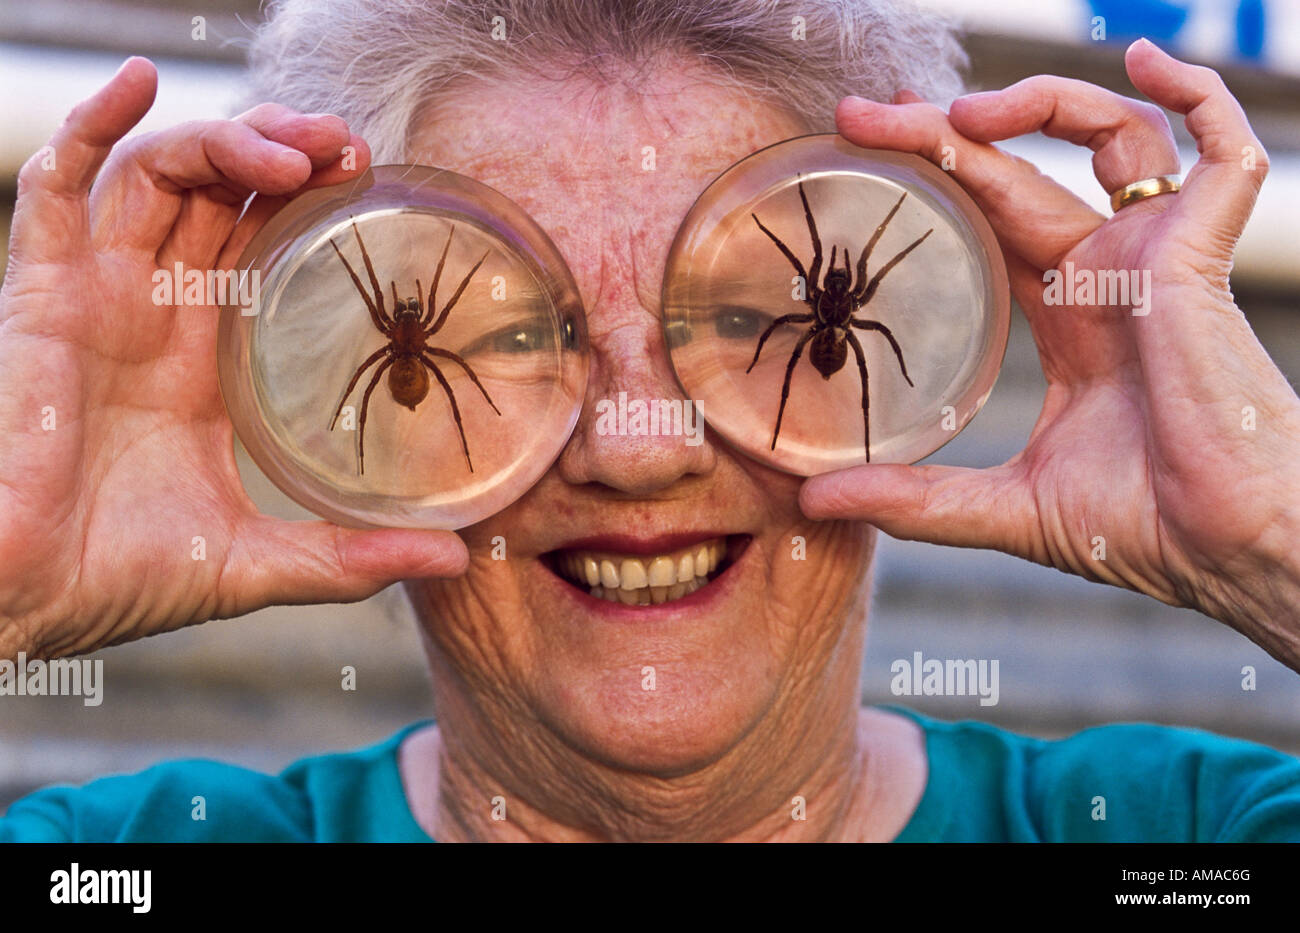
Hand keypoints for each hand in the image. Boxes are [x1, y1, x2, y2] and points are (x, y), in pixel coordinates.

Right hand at [0, 58, 467, 659]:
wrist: (31, 603)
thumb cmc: (128, 579)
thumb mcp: (261, 561)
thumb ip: (352, 556)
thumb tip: (455, 557)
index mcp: (207, 356)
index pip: (263, 243)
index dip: (312, 201)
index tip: (373, 181)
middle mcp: (157, 311)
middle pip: (222, 194)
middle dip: (286, 152)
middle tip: (349, 148)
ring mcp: (98, 296)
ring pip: (159, 175)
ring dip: (227, 141)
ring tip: (295, 152)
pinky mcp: (41, 296)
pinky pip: (56, 190)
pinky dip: (92, 127)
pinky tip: (138, 84)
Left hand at [800, 40, 1299, 665]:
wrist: (1220, 551)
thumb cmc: (1138, 529)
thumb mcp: (1005, 505)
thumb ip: (913, 498)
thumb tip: (813, 503)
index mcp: (1064, 315)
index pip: (987, 217)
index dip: (934, 175)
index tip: (863, 148)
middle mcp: (1105, 273)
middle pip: (1022, 168)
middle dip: (941, 131)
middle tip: (861, 112)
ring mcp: (1155, 257)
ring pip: (1109, 136)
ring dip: (1037, 105)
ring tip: (955, 115)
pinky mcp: (1201, 256)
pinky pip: (1223, 153)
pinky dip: (1198, 95)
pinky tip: (1149, 61)